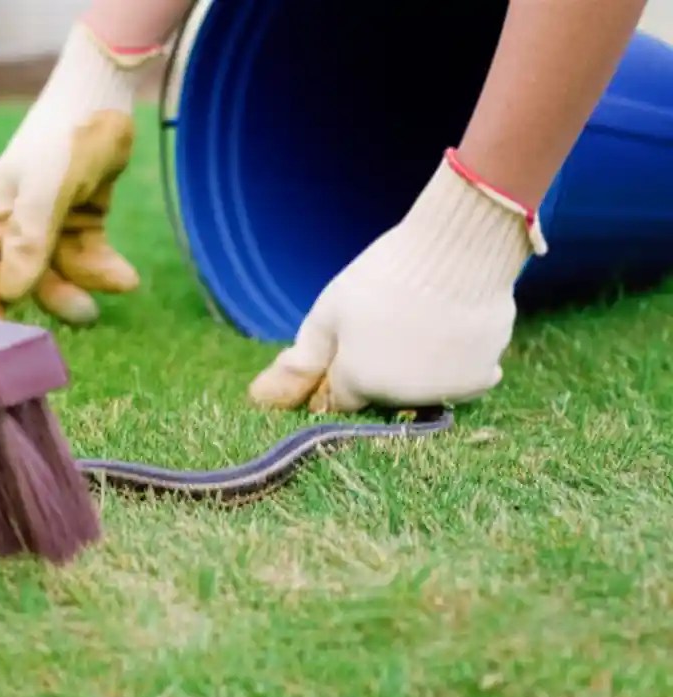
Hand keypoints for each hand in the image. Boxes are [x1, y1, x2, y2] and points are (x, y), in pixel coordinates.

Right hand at [0, 22, 163, 324]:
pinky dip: (104, 266)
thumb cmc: (68, 132)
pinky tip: (126, 277)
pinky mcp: (83, 214)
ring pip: (62, 265)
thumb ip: (30, 238)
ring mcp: (54, 216)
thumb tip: (11, 293)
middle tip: (85, 316)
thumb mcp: (48, 186)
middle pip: (28, 272)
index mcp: (1, 208)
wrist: (107, 92)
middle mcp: (22, 217)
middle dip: (54, 294)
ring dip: (88, 279)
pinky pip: (88, 252)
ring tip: (122, 283)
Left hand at [248, 149, 547, 412]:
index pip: (338, 400)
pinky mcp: (481, 377)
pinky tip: (454, 325)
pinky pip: (463, 377)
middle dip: (379, 368)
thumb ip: (303, 360)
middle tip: (391, 320)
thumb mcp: (329, 313)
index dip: (341, 371)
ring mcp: (443, 391)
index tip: (354, 340)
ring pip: (422, 387)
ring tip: (424, 318)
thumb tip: (261, 396)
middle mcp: (400, 398)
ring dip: (419, 366)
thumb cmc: (384, 276)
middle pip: (381, 394)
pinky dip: (457, 359)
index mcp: (357, 383)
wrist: (458, 250)